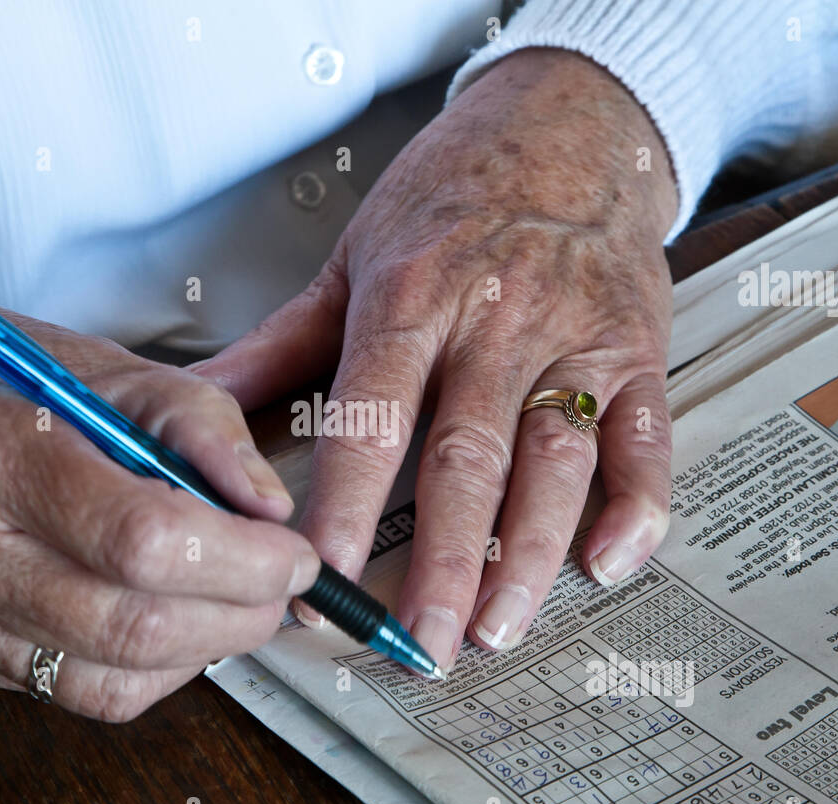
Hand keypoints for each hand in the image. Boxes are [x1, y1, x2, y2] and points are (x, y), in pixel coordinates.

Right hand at [0, 297, 318, 719]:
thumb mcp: (89, 365)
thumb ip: (196, 427)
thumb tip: (269, 508)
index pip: (140, 539)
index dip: (242, 559)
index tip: (290, 550)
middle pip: (131, 624)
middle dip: (238, 613)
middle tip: (281, 582)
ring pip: (106, 680)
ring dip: (201, 651)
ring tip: (235, 601)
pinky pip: (71, 694)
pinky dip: (146, 670)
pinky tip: (172, 625)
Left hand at [195, 49, 677, 672]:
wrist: (569, 126)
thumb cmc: (453, 197)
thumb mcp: (354, 257)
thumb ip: (277, 346)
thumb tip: (191, 408)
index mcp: (413, 296)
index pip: (372, 413)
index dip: (347, 500)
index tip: (321, 572)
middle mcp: (496, 321)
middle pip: (467, 455)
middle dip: (443, 561)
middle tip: (417, 642)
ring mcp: (573, 337)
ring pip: (555, 460)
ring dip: (529, 554)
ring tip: (496, 626)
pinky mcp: (635, 350)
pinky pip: (645, 436)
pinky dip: (638, 504)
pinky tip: (609, 562)